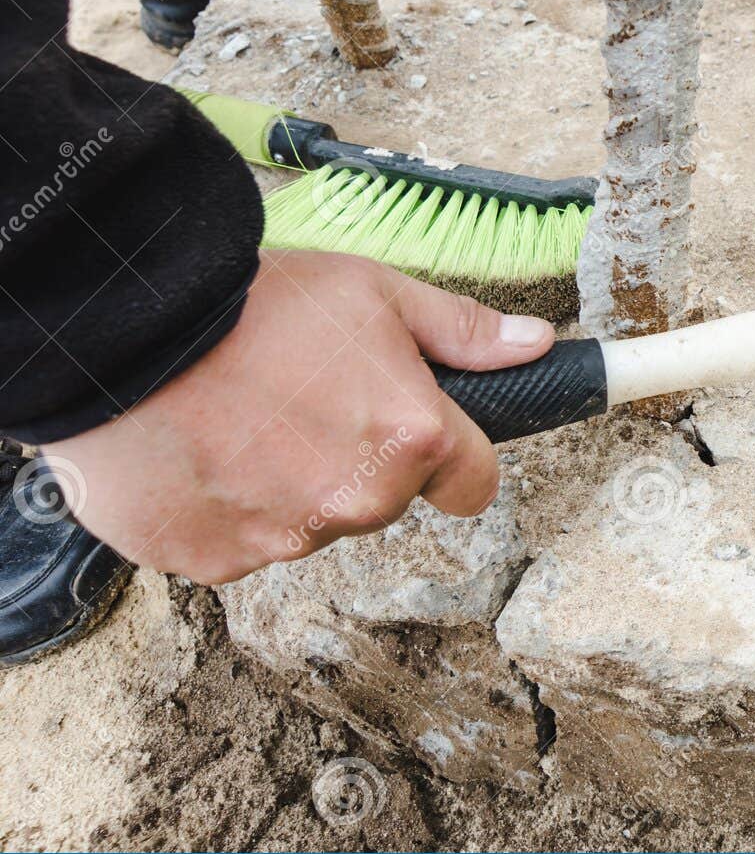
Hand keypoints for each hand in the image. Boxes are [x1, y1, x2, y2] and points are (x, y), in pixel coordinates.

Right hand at [43, 249, 553, 584]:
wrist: (120, 328)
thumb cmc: (254, 301)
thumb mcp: (374, 292)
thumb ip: (461, 331)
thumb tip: (536, 346)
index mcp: (411, 439)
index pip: (474, 485)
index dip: (451, 459)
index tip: (421, 434)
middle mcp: (358, 501)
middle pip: (385, 500)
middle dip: (357, 459)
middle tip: (301, 398)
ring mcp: (283, 539)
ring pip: (310, 523)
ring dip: (287, 484)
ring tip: (238, 416)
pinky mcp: (214, 561)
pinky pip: (239, 544)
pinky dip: (224, 507)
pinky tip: (197, 451)